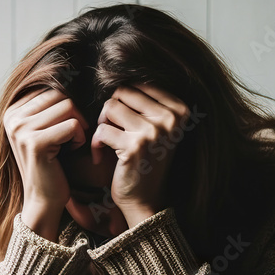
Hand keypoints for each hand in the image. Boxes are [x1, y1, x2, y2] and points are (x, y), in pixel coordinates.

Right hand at [3, 87, 88, 239]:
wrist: (43, 200)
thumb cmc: (50, 165)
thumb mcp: (44, 130)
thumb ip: (48, 106)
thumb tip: (67, 73)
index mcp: (12, 111)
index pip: (51, 89)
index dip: (67, 109)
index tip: (64, 130)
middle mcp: (12, 117)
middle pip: (60, 95)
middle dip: (74, 115)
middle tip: (71, 137)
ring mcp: (21, 130)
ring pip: (68, 107)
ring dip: (77, 126)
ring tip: (69, 144)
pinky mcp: (35, 143)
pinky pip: (72, 125)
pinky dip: (78, 138)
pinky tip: (71, 151)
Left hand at [90, 83, 191, 225]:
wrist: (146, 201)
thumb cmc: (146, 162)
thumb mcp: (156, 129)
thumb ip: (146, 103)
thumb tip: (119, 73)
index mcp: (179, 109)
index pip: (139, 84)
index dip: (123, 101)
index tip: (122, 122)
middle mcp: (170, 118)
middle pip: (123, 92)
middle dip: (110, 111)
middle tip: (109, 131)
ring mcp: (154, 132)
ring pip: (110, 108)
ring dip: (101, 125)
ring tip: (105, 142)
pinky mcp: (134, 147)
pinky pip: (101, 130)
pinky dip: (95, 144)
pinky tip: (100, 157)